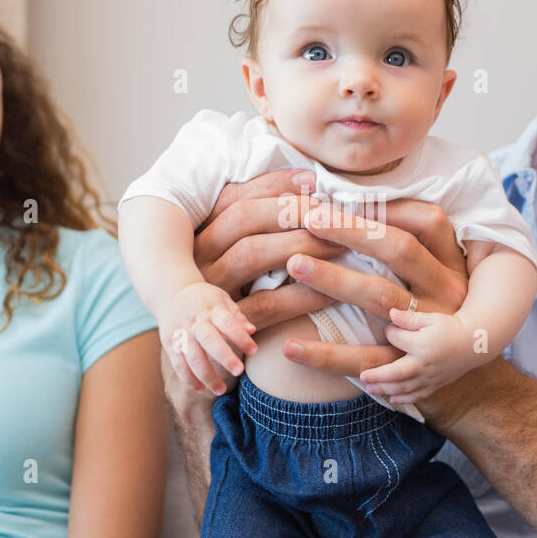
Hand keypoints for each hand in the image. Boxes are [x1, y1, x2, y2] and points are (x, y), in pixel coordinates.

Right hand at [160, 281, 258, 395]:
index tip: (254, 351)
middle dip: (225, 357)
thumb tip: (252, 330)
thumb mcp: (221, 300)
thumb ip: (236, 316)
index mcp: (212, 309)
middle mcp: (196, 321)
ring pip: (193, 357)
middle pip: (210, 340)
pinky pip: (178, 364)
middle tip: (239, 371)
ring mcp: (182, 333)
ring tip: (221, 390)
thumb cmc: (204, 299)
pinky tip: (201, 388)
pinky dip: (188, 378)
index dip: (241, 337)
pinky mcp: (170, 344)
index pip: (228, 323)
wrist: (171, 293)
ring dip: (206, 375)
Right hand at [193, 168, 347, 332]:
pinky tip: (332, 292)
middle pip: (242, 218)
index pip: (234, 195)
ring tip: (339, 245)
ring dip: (299, 244)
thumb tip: (308, 182)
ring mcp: (208, 290)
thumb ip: (262, 222)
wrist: (211, 356)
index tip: (313, 181)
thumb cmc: (236, 294)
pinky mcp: (225, 326)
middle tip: (333, 212)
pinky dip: (302, 295)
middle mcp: (197, 256)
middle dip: (292, 210)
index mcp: (200, 231)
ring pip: (250, 254)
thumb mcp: (238, 254)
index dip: (274, 184)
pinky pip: (266, 304)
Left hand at [280, 198, 469, 377]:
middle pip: (401, 251)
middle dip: (352, 231)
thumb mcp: (432, 270)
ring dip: (334, 279)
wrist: (448, 368)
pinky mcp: (407, 367)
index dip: (385, 206)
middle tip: (309, 218)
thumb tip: (346, 199)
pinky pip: (364, 359)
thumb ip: (403, 240)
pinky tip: (289, 348)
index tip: (340, 195)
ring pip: (381, 298)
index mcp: (452, 263)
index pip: (427, 220)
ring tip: (293, 264)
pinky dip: (325, 355)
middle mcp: (447, 292)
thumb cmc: (430, 308)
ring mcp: (430, 332)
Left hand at [360, 308, 476, 406]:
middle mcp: (424, 364)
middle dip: (377, 376)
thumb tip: (390, 314)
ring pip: (404, 388)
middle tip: (362, 376)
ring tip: (370, 389)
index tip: (388, 328)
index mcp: (422, 345)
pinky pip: (418, 395)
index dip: (390, 332)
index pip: (396, 339)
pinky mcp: (436, 384)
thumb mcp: (431, 318)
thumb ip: (409, 318)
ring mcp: (430, 377)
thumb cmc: (451, 327)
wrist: (475, 343)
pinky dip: (404, 399)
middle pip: (395, 373)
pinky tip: (392, 399)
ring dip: (385, 390)